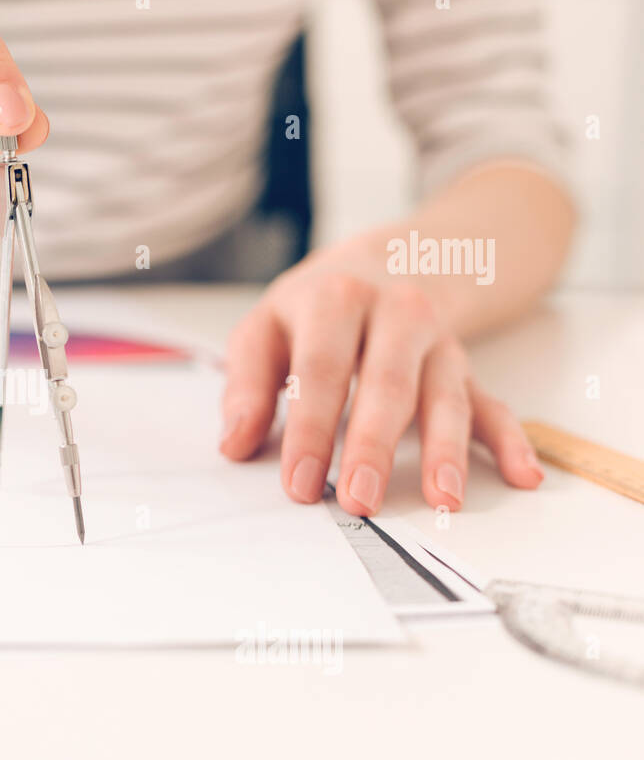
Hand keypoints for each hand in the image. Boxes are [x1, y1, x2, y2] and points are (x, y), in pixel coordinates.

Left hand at [217, 246, 544, 514]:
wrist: (384, 259)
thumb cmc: (313, 309)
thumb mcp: (264, 329)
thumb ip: (246, 385)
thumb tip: (234, 444)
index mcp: (333, 301)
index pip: (320, 370)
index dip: (308, 429)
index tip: (299, 483)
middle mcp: (393, 313)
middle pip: (386, 383)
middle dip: (373, 445)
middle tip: (360, 499)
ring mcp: (435, 340)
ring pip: (445, 395)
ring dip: (446, 450)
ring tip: (443, 499)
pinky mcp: (463, 365)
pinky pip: (491, 403)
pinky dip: (511, 440)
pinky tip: (524, 475)